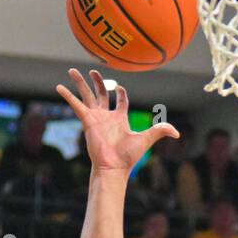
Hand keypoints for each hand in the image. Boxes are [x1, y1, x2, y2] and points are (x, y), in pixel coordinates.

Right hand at [56, 68, 177, 174]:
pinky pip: (76, 104)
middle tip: (93, 71)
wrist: (113, 167)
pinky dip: (67, 95)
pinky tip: (59, 86)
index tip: (120, 87)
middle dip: (98, 82)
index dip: (121, 93)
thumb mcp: (146, 139)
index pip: (120, 101)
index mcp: (120, 118)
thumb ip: (160, 131)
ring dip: (80, 82)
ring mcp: (95, 117)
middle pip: (100, 94)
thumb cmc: (128, 156)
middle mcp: (106, 116)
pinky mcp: (87, 120)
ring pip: (86, 95)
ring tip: (72, 70)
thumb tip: (177, 133)